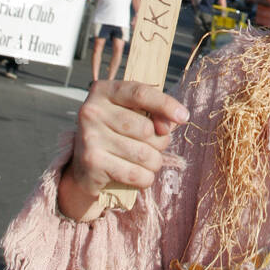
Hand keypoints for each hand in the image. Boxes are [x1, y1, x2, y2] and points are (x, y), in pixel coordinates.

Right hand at [60, 82, 187, 216]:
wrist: (85, 168)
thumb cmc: (117, 134)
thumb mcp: (134, 115)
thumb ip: (155, 113)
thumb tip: (175, 120)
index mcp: (103, 91)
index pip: (140, 93)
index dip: (165, 104)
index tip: (184, 116)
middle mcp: (92, 111)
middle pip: (146, 128)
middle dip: (160, 141)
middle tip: (154, 146)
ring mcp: (89, 137)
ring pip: (144, 154)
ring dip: (154, 162)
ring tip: (147, 162)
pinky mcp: (92, 163)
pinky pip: (135, 174)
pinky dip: (145, 178)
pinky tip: (138, 175)